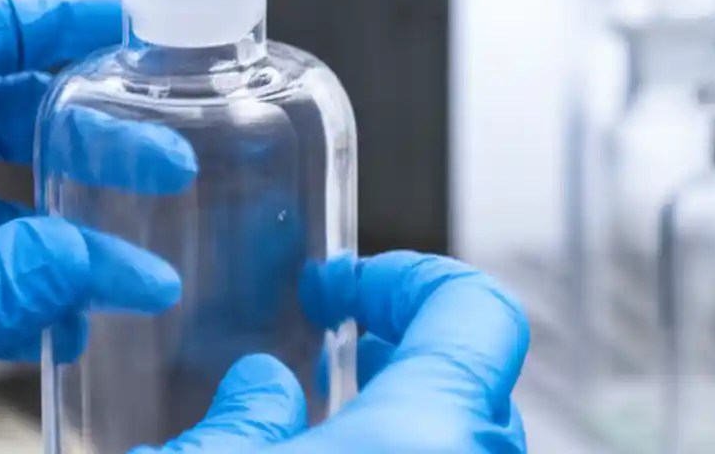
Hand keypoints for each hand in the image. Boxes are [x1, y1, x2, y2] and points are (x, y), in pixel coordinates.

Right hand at [139, 252, 528, 453]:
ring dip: (403, 401)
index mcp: (432, 433)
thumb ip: (240, 415)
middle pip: (473, 370)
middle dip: (400, 339)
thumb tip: (264, 387)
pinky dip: (407, 444)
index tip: (343, 285)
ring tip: (333, 403)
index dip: (408, 277)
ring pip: (463, 430)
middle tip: (338, 333)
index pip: (474, 309)